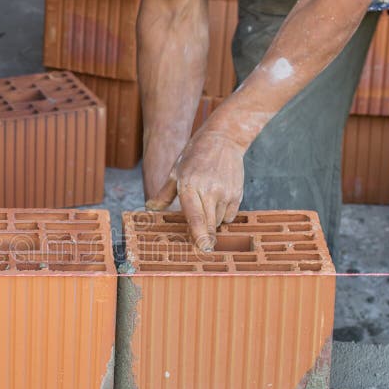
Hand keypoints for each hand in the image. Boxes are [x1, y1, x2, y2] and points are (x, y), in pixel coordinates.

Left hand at [146, 131, 245, 251]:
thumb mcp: (176, 171)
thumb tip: (150, 208)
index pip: (196, 218)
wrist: (223, 139)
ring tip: (207, 204)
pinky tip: (218, 200)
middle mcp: (209, 191)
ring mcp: (225, 193)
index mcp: (190, 187)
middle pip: (209, 226)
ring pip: (219, 222)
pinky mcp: (237, 193)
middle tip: (201, 241)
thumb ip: (164, 194)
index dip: (199, 237)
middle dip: (204, 235)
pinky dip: (223, 214)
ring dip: (212, 221)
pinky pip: (230, 215)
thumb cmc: (195, 155)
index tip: (202, 249)